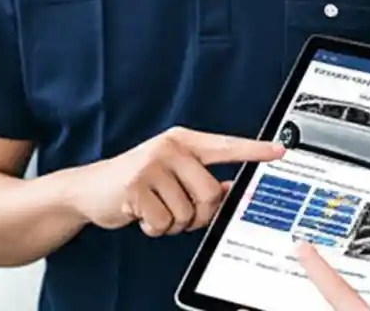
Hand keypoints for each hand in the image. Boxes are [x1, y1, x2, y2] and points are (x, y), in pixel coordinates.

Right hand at [75, 126, 284, 236]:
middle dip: (198, 214)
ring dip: (174, 223)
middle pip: (210, 193)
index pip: (226, 145)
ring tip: (155, 209)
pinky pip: (164, 223)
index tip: (279, 151)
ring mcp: (151, 166)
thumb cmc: (136, 182)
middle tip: (179, 211)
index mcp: (183, 141)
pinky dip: (155, 228)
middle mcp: (169, 148)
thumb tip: (232, 190)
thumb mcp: (170, 173)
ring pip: (187, 213)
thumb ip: (200, 178)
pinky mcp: (135, 187)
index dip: (254, 150)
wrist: (89, 189)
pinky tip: (141, 214)